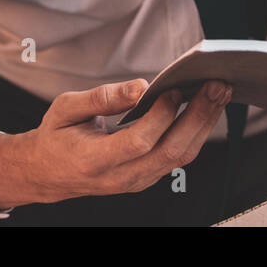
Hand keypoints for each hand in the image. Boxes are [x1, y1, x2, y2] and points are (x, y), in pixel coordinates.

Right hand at [0, 78, 231, 210]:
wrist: (47, 172)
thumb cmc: (56, 136)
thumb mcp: (66, 109)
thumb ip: (102, 98)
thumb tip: (141, 87)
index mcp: (94, 160)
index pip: (139, 142)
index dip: (161, 116)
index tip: (174, 89)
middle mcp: (120, 177)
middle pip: (170, 152)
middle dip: (198, 116)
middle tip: (216, 85)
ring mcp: (136, 181)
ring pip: (180, 158)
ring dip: (204, 123)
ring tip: (219, 93)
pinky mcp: (146, 177)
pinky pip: (177, 158)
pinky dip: (196, 132)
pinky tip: (204, 108)